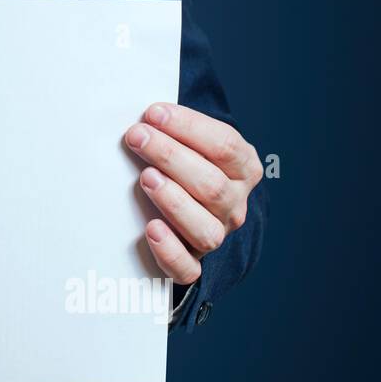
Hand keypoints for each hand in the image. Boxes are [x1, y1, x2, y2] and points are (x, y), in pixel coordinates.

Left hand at [123, 103, 261, 285]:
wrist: (189, 212)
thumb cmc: (182, 165)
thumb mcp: (190, 142)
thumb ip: (175, 128)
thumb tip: (144, 114)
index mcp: (242, 168)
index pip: (225, 146)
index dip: (189, 127)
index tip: (153, 113)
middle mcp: (233, 204)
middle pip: (211, 184)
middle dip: (170, 156)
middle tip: (138, 137)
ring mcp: (216, 234)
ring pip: (204, 227)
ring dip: (173, 200)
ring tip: (146, 178)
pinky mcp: (193, 264)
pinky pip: (187, 268)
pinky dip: (169, 251)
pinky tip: (151, 230)